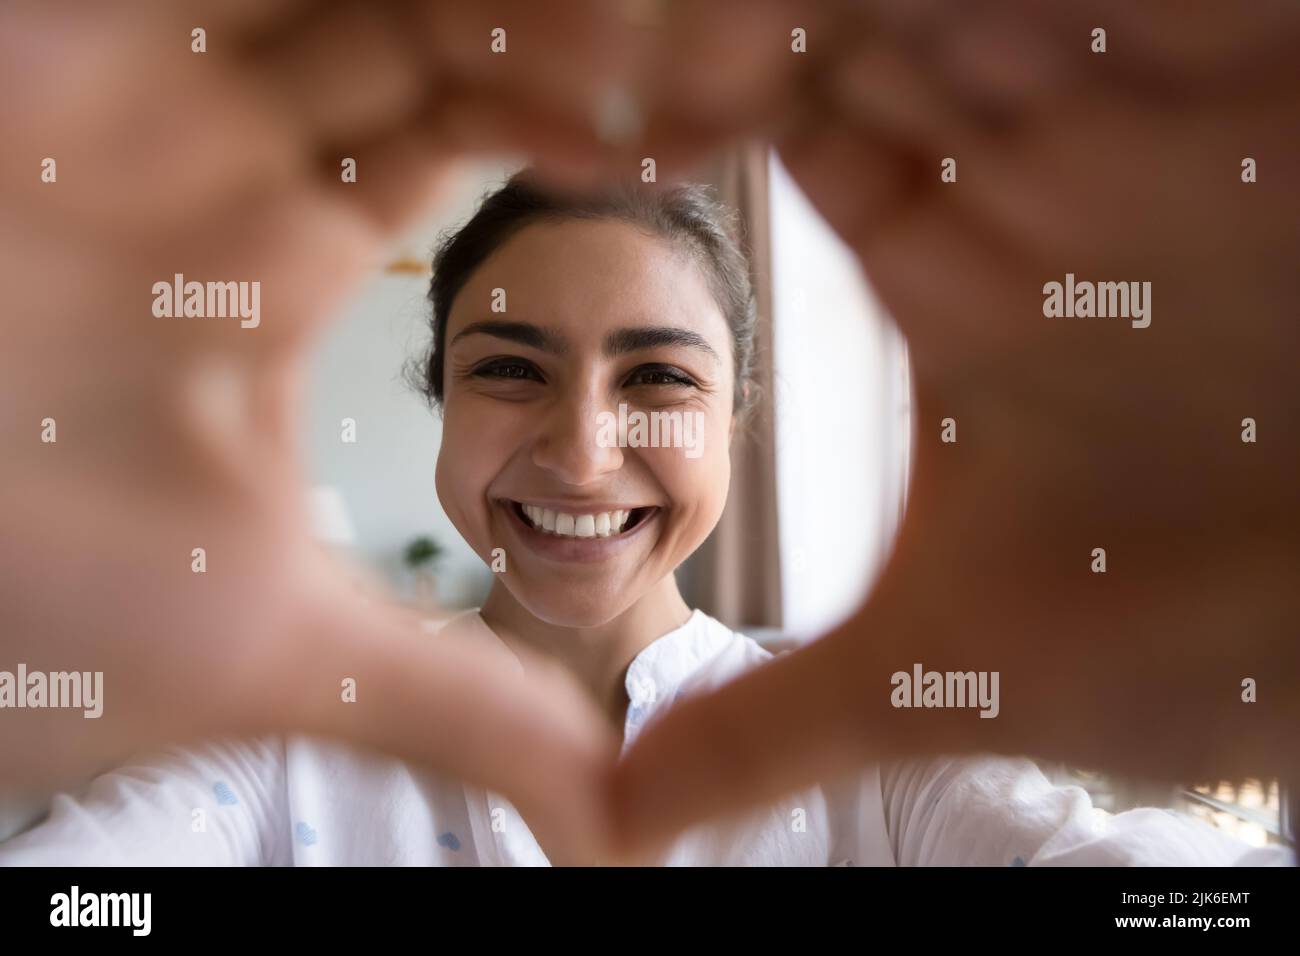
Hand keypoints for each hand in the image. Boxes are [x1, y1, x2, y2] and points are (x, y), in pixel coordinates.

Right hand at [0, 0, 678, 861]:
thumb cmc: (30, 604)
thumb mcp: (281, 645)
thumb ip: (459, 703)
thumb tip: (616, 814)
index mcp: (284, 252)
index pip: (477, 123)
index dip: (599, 109)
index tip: (711, 124)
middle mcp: (225, 155)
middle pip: (442, 26)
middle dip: (576, 34)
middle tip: (721, 63)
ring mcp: (149, 93)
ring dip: (506, 6)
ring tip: (639, 38)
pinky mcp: (68, 55)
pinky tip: (522, 22)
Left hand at [609, 0, 1299, 854]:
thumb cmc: (1172, 634)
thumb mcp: (940, 676)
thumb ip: (765, 726)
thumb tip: (609, 817)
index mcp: (968, 287)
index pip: (818, 139)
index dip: (708, 113)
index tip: (610, 112)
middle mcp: (1049, 198)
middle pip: (874, 44)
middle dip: (767, 40)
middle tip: (656, 47)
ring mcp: (1142, 139)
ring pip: (965, 11)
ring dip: (865, 20)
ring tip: (753, 33)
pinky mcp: (1231, 104)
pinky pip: (1103, 7)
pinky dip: (1020, 14)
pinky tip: (948, 37)